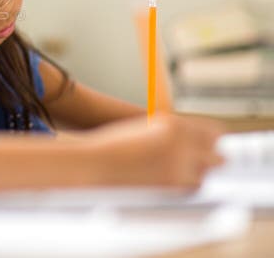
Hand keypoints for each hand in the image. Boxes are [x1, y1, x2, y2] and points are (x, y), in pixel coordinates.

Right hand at [87, 114, 224, 187]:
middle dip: (210, 159)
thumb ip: (174, 133)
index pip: (215, 132)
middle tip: (200, 161)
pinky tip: (169, 181)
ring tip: (178, 172)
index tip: (210, 145)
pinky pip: (191, 188)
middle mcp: (182, 144)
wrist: (94, 164)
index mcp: (174, 124)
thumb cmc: (114, 145)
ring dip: (197, 174)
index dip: (212, 140)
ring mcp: (179, 167)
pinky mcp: (172, 187)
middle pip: (219, 156)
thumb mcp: (146, 127)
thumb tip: (198, 144)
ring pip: (206, 175)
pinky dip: (185, 186)